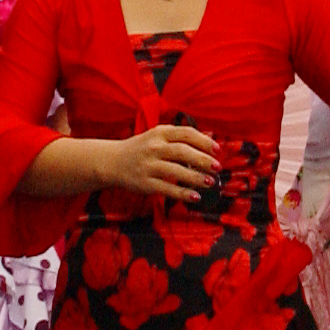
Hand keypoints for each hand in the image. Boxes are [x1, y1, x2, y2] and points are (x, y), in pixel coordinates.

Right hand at [102, 125, 218, 201]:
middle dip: (203, 160)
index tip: (217, 150)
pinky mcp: (144, 183)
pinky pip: (167, 188)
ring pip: (176, 171)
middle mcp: (154, 147)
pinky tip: (195, 196)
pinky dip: (182, 193)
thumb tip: (209, 138)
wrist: (112, 161)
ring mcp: (148, 165)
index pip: (186, 134)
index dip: (204, 141)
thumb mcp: (157, 136)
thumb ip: (180, 136)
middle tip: (218, 167)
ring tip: (211, 182)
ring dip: (196, 177)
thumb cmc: (141, 148)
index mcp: (159, 133)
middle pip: (183, 152)